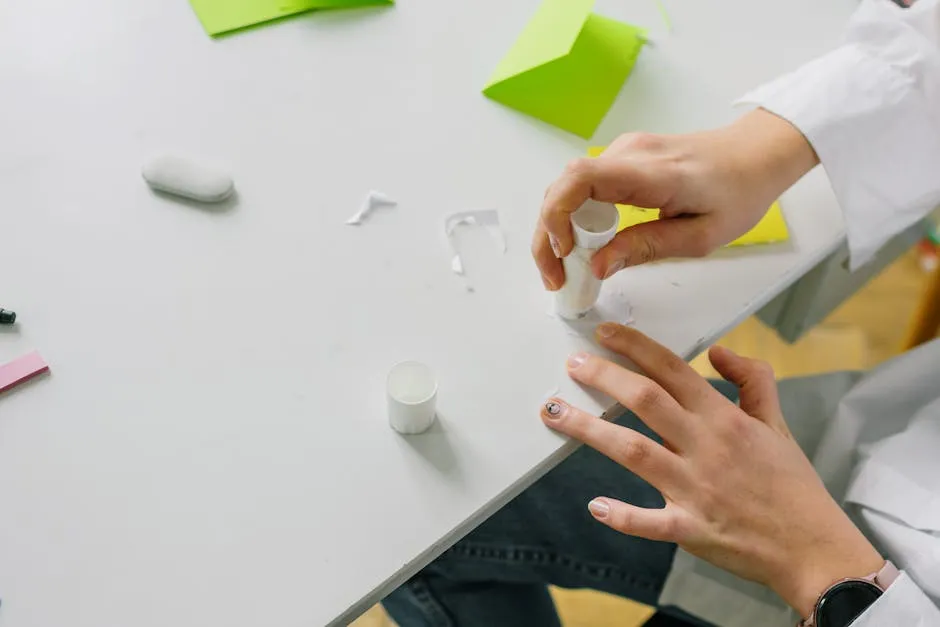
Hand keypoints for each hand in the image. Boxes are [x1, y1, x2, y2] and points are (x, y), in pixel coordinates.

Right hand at [533, 109, 818, 289]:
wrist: (755, 155)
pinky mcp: (622, 159)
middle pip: (563, 187)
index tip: (564, 254)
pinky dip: (574, 218)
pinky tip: (584, 246)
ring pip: (568, 188)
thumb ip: (646, 248)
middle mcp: (629, 153)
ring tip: (566, 269)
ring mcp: (623, 152)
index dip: (557, 216)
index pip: (580, 179)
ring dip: (557, 229)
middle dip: (548, 236)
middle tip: (557, 279)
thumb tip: (597, 265)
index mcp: (652, 173)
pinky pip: (584, 187)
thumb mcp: (701, 236)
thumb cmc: (738, 193)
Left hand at [540, 323, 882, 616]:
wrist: (813, 547)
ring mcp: (695, 488)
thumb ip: (752, 381)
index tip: (605, 334)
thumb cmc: (791, 484)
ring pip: (634, 452)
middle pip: (646, 401)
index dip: (635, 347)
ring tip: (554, 413)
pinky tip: (595, 505)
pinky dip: (622, 515)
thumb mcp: (778, 423)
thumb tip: (720, 352)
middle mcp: (706, 447)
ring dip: (589, 430)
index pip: (673, 370)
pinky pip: (650, 522)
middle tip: (572, 363)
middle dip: (604, 377)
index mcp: (724, 418)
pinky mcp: (690, 528)